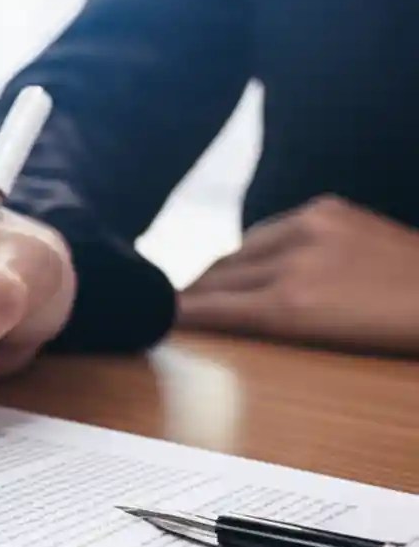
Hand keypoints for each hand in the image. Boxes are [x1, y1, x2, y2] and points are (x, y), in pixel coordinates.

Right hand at [180, 195, 418, 354]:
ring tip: (210, 284)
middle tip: (173, 302)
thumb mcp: (320, 338)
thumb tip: (218, 310)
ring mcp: (310, 228)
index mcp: (290, 303)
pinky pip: (270, 227)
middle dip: (195, 290)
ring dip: (222, 268)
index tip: (158, 315)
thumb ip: (266, 320)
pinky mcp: (326, 208)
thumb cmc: (389, 330)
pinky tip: (256, 260)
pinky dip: (256, 246)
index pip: (216, 306)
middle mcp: (293, 261)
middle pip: (220, 274)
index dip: (183, 311)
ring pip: (241, 248)